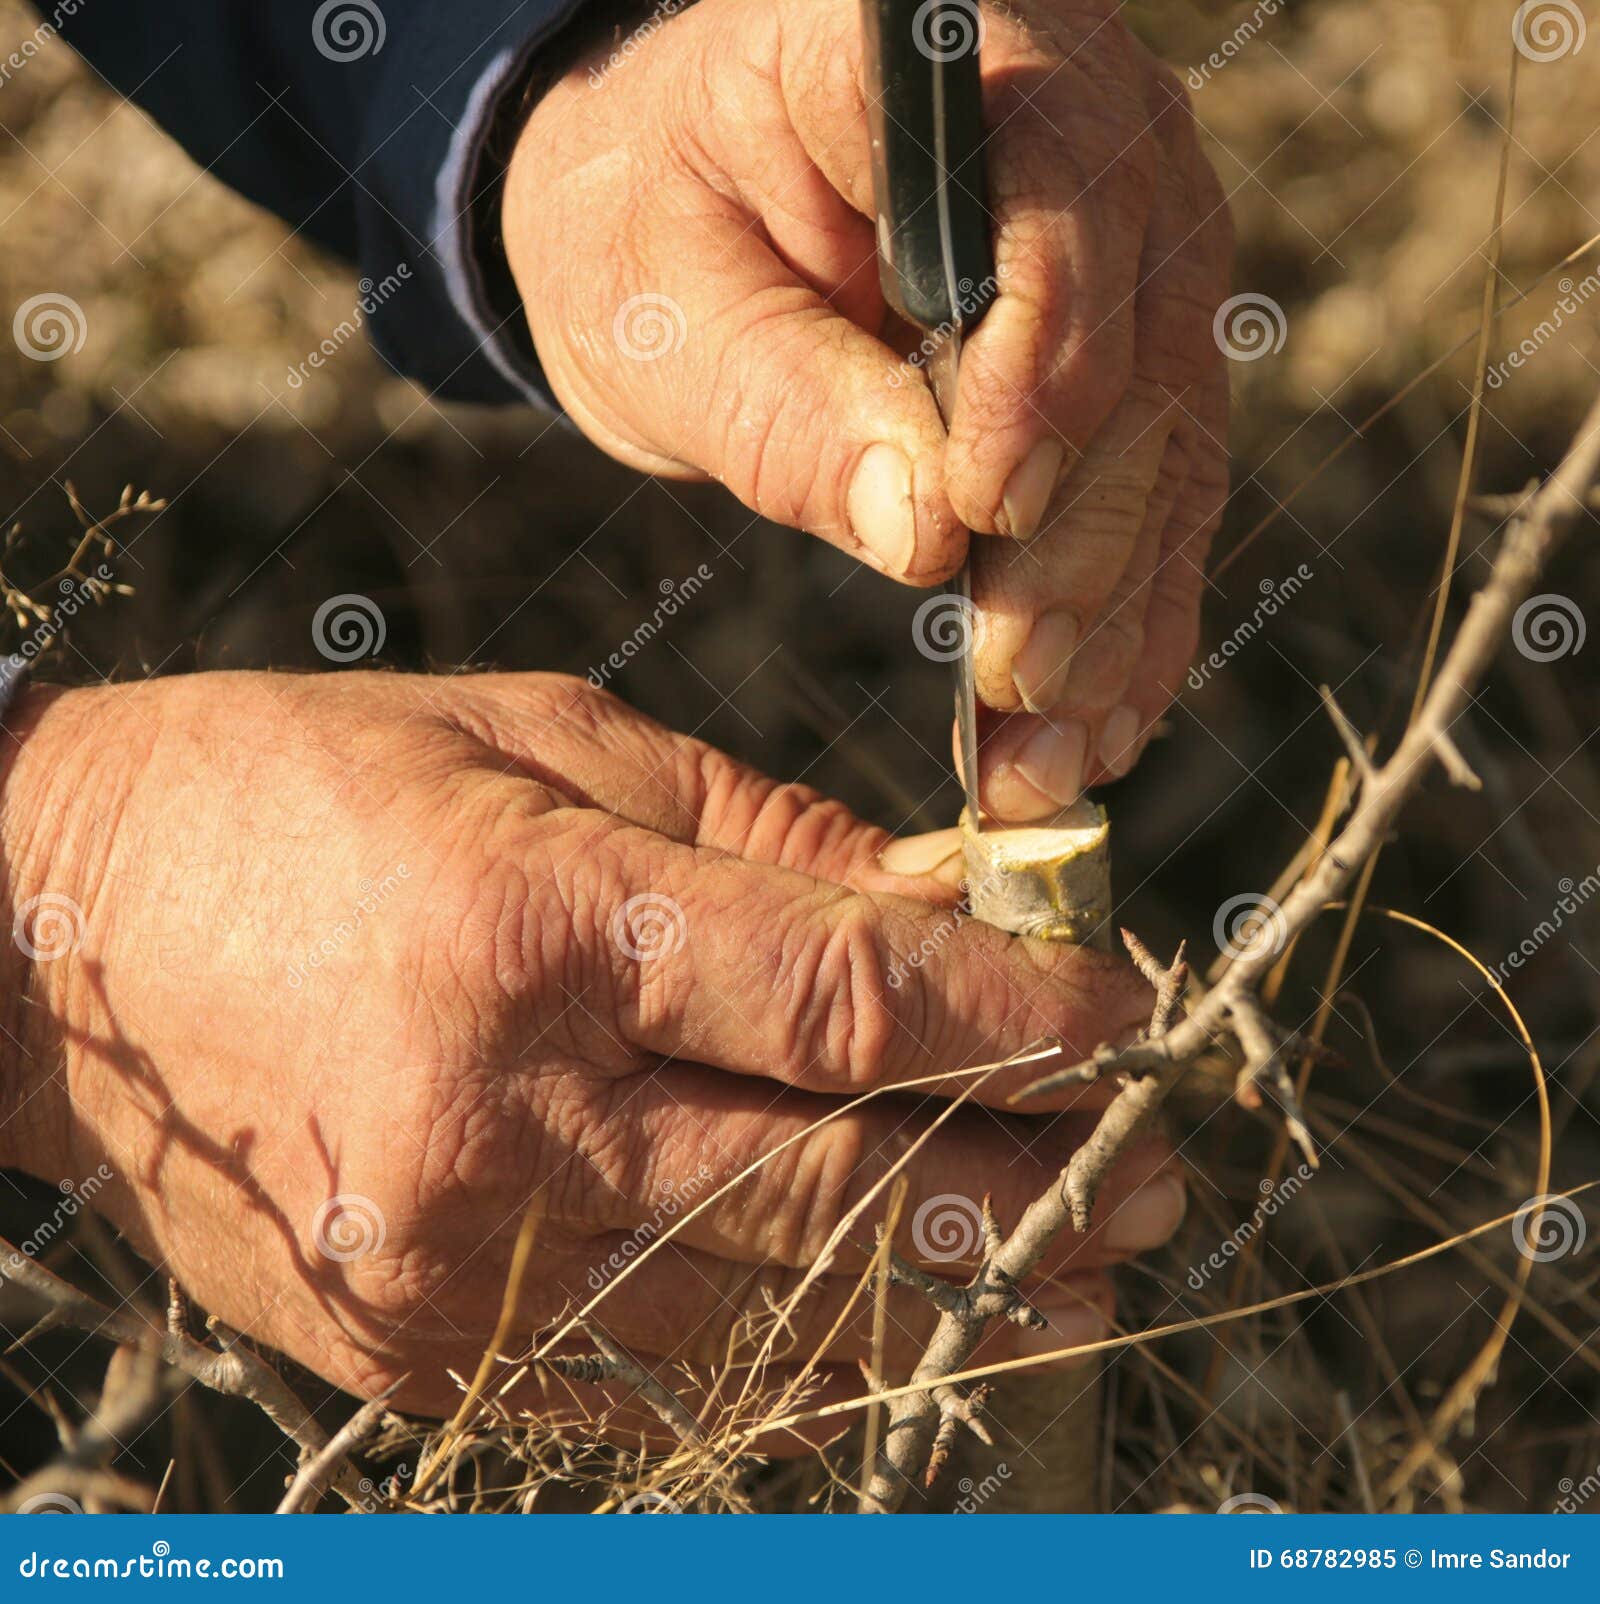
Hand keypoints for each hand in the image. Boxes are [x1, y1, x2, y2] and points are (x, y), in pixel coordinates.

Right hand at [0, 673, 1185, 1447]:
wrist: (51, 940)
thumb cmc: (307, 789)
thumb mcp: (542, 743)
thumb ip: (760, 834)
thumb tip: (945, 902)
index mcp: (535, 927)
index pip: (847, 1007)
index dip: (1021, 1024)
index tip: (1133, 1020)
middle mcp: (501, 1122)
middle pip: (836, 1189)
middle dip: (1028, 1186)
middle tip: (1160, 1182)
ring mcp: (452, 1267)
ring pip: (768, 1316)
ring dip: (946, 1300)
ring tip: (1077, 1279)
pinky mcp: (413, 1349)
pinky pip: (654, 1379)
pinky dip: (800, 1361)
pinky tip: (900, 1337)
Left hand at [504, 0, 1231, 818]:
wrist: (667, 215)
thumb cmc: (646, 232)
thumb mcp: (668, 315)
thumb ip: (786, 406)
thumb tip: (928, 533)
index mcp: (937, 50)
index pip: (1054, 190)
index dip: (1041, 363)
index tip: (990, 515)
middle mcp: (1076, 127)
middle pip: (1139, 337)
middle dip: (1084, 535)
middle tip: (1023, 685)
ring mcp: (1123, 238)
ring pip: (1168, 435)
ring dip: (1120, 612)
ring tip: (1054, 756)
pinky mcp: (1128, 346)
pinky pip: (1158, 485)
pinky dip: (1130, 613)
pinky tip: (1098, 725)